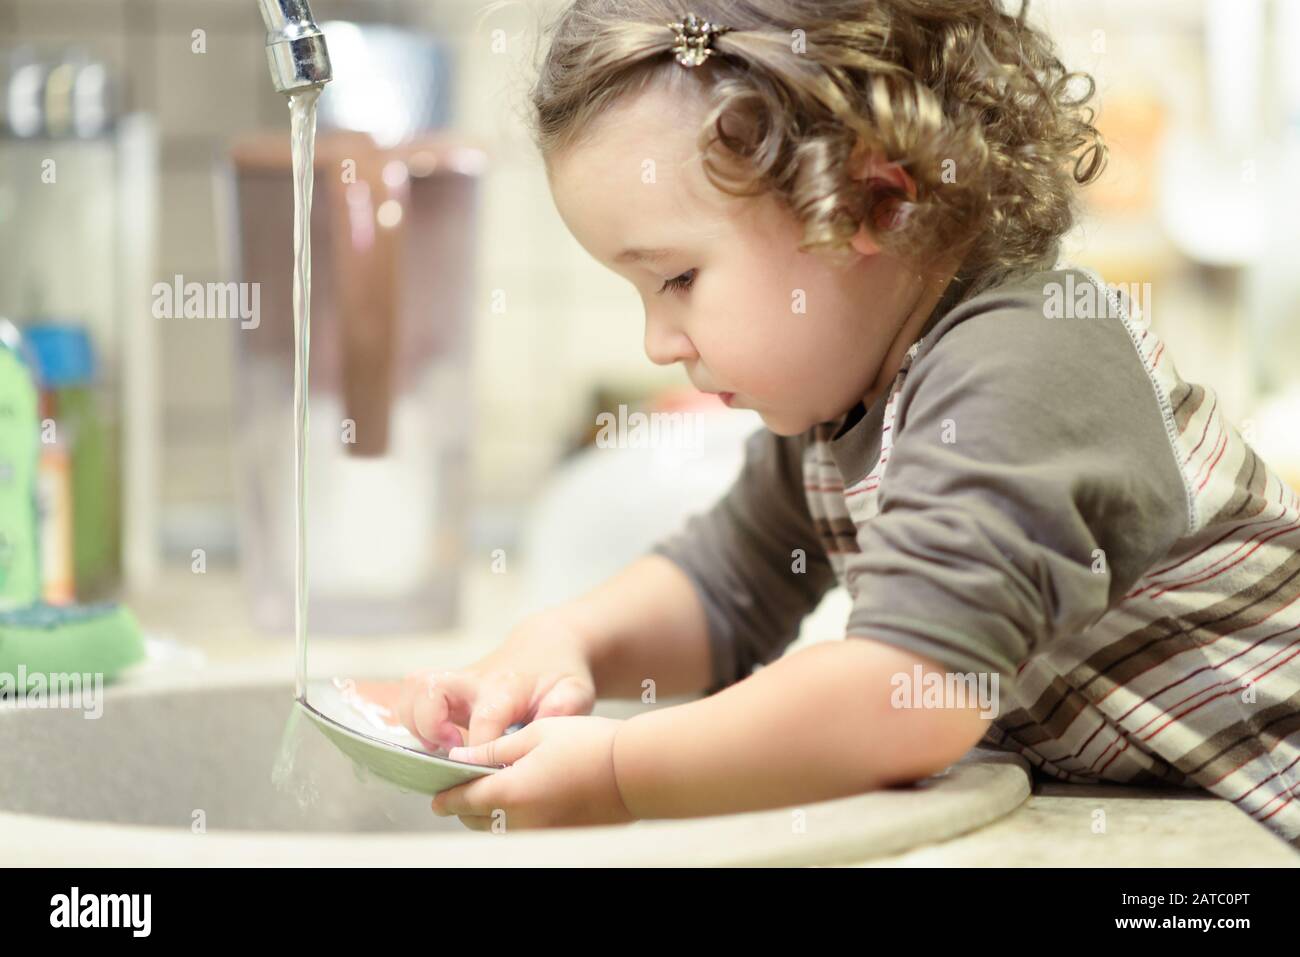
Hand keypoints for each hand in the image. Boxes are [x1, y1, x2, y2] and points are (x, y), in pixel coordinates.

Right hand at [398, 611, 597, 750]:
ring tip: (440, 745)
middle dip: (430, 724)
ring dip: (416, 721)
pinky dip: (411, 717)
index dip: (479, 751)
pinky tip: (434, 739)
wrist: (545, 648)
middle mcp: (475, 681)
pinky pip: (411, 693)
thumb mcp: (575, 691)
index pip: (484, 718)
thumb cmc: (559, 676)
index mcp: (506, 687)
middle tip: (451, 748)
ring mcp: (456, 681)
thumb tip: (547, 723)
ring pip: (414, 688)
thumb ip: (565, 708)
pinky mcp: (445, 687)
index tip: (486, 773)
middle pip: (431, 688)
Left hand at [433, 715, 634, 829]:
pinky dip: (514, 818)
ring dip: (488, 812)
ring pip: (499, 828)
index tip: (435, 794)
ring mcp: (543, 834)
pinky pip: (524, 831)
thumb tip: (460, 758)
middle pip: (477, 820)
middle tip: (459, 788)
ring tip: (490, 789)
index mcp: (511, 792)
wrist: (637, 771)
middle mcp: (522, 822)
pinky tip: (523, 796)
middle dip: (464, 805)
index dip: (445, 797)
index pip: (462, 800)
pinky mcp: (561, 837)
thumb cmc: (590, 744)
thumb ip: (493, 749)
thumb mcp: (537, 734)